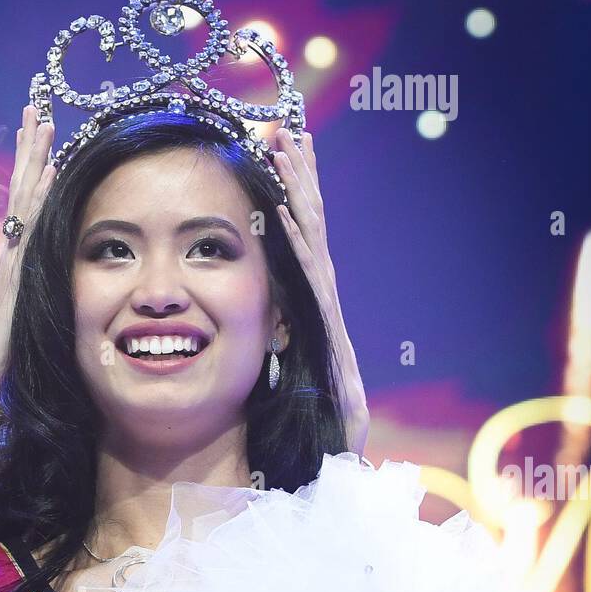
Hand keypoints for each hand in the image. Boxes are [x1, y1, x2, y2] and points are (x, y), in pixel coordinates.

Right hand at [0, 104, 55, 395]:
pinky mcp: (18, 265)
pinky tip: (52, 168)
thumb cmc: (5, 344)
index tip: (39, 131)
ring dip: (35, 155)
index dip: (31, 163)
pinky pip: (31, 222)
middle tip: (37, 105)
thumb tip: (41, 277)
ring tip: (44, 119)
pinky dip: (40, 193)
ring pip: (26, 195)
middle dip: (29, 144)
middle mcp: (14, 245)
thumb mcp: (25, 304)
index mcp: (17, 252)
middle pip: (22, 185)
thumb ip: (30, 285)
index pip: (25, 199)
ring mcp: (14, 253)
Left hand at [273, 128, 368, 456]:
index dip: (289, 198)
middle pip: (308, 228)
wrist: (336, 462)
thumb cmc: (306, 428)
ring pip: (309, 242)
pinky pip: (305, 279)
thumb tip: (254, 328)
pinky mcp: (323, 332)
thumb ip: (270, 348)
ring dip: (296, 192)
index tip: (276, 156)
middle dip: (299, 178)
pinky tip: (281, 210)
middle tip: (284, 129)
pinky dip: (295, 243)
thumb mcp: (281, 377)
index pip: (297, 241)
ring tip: (284, 147)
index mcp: (308, 307)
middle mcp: (319, 302)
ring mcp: (324, 314)